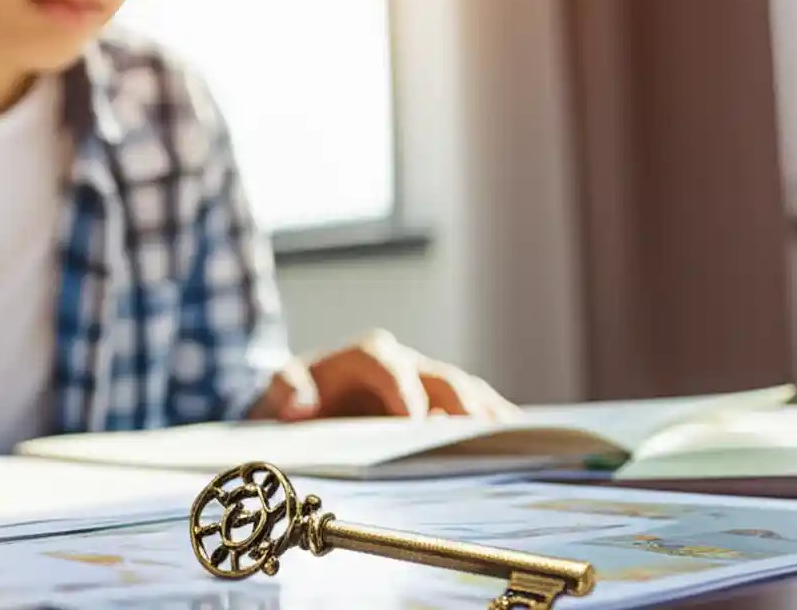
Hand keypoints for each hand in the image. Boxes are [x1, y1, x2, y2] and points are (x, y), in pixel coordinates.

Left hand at [251, 330, 518, 421]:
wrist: (306, 398)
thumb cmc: (297, 395)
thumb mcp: (279, 389)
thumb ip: (284, 389)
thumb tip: (300, 405)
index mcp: (364, 356)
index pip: (385, 364)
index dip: (400, 386)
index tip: (413, 418)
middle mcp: (403, 363)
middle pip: (438, 375)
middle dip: (457, 400)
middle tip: (475, 430)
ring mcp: (427, 381)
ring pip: (464, 390)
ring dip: (486, 412)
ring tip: (510, 437)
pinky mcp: (442, 401)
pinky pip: (475, 407)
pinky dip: (495, 420)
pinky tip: (518, 441)